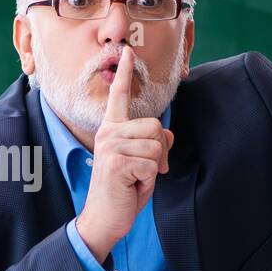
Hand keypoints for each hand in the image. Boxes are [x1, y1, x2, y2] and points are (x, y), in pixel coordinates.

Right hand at [74, 46, 173, 262]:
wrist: (104, 219)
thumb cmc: (122, 190)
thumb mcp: (141, 164)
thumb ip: (152, 145)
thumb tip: (167, 136)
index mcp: (111, 129)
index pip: (119, 96)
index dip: (125, 74)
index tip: (127, 51)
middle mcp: (108, 133)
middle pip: (156, 127)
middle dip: (160, 152)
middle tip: (145, 172)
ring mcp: (110, 147)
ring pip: (156, 146)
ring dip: (154, 168)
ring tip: (137, 180)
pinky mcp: (116, 163)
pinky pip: (151, 164)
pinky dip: (149, 180)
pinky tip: (132, 187)